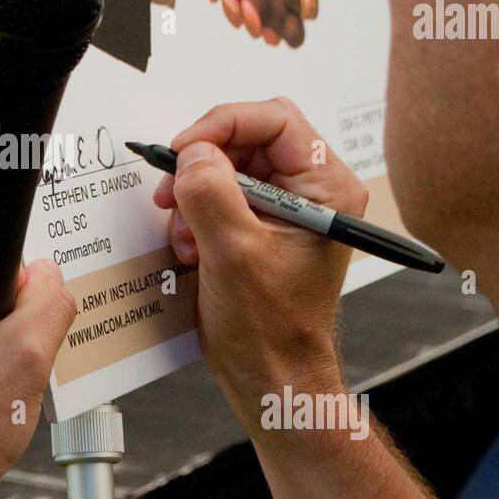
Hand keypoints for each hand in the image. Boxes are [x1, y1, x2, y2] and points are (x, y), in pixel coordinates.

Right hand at [152, 99, 366, 425]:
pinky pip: (219, 196)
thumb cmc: (270, 330)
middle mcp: (311, 191)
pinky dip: (196, 216)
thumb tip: (192, 152)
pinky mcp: (261, 226)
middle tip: (172, 193)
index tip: (183, 150)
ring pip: (226, 168)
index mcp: (326, 188)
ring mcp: (286, 209)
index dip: (222, 125)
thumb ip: (211, 193)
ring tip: (187, 238)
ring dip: (195, 197)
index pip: (274, 119)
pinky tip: (192, 250)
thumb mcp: (233, 254)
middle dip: (203, 166)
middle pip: (246, 140)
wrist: (272, 378)